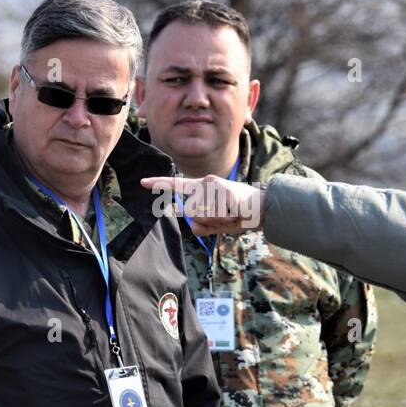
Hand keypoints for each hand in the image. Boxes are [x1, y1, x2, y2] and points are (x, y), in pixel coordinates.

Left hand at [140, 174, 265, 235]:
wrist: (262, 209)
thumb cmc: (239, 214)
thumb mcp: (217, 221)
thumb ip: (200, 223)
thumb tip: (182, 217)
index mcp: (203, 188)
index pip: (178, 185)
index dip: (159, 184)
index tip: (143, 183)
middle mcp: (207, 183)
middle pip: (191, 211)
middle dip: (206, 221)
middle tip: (223, 217)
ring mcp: (216, 186)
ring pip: (202, 215)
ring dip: (217, 221)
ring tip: (230, 215)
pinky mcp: (225, 193)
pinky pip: (216, 216)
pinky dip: (226, 220)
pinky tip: (235, 213)